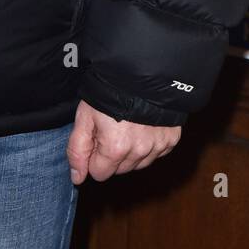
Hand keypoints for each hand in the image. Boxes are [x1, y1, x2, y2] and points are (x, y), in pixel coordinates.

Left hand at [66, 99, 180, 183]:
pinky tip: (142, 127)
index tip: (96, 137)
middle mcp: (139, 152)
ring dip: (130, 152)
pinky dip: (148, 144)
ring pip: (138, 164)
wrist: (139, 71)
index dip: (94, 157)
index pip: (99, 174)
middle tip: (110, 128)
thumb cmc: (107, 92)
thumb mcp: (84, 117)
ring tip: (126, 126)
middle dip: (111, 155)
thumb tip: (77, 178)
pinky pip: (156, 153)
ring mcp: (158, 146)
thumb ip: (78, 150)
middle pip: (119, 170)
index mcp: (115, 149)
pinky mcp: (171, 139)